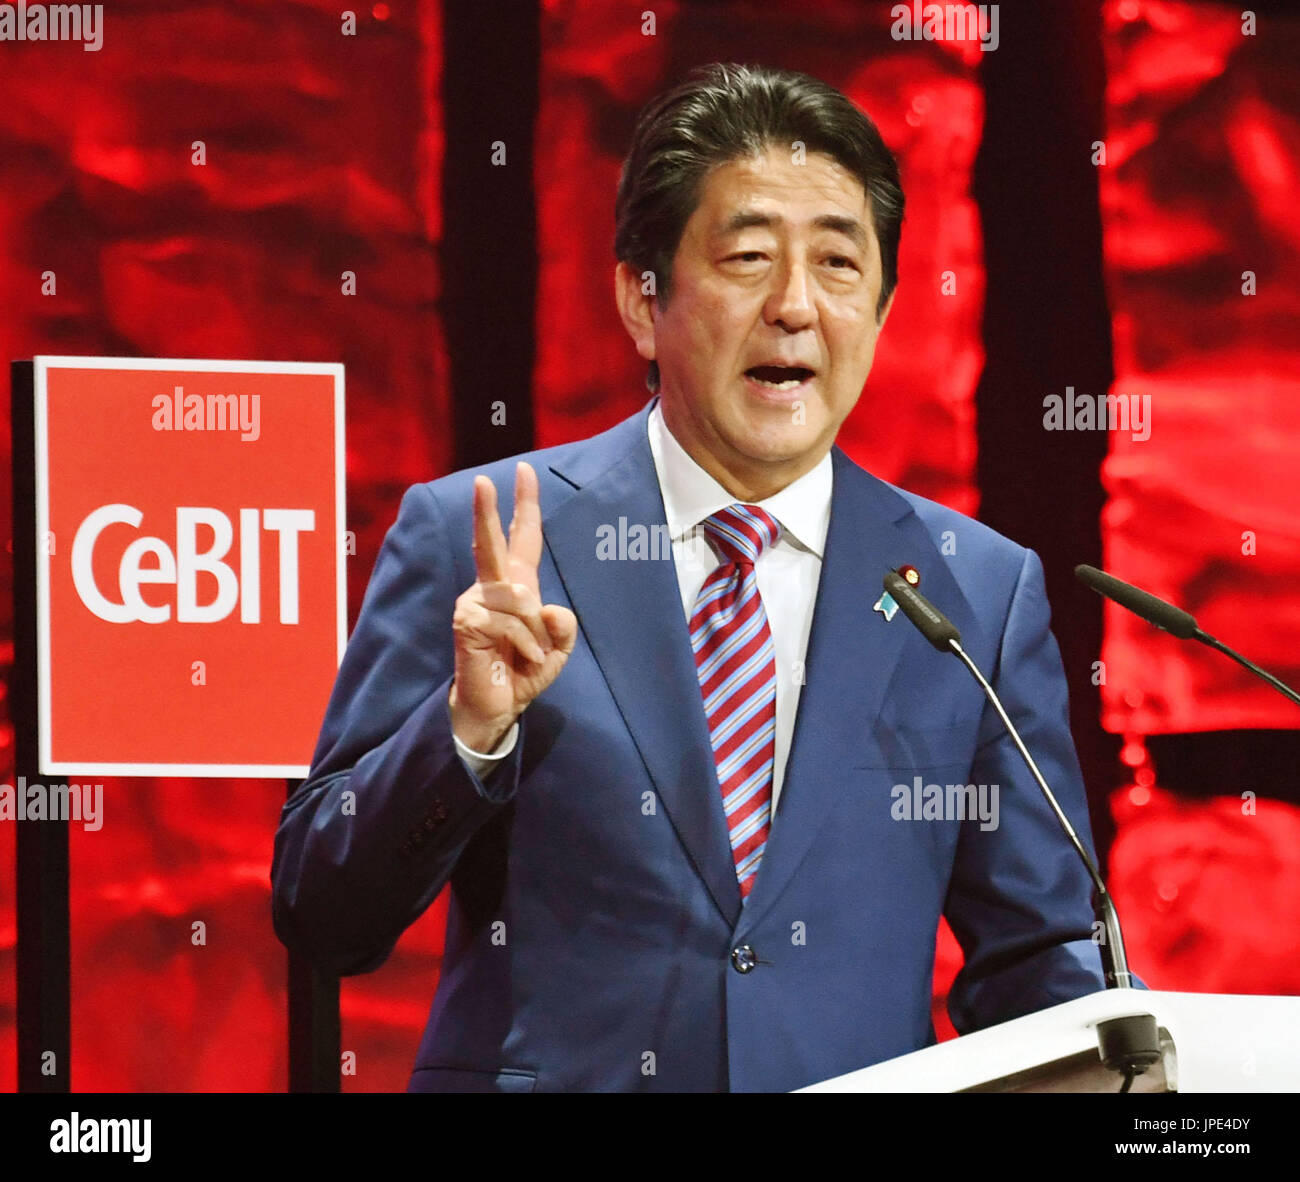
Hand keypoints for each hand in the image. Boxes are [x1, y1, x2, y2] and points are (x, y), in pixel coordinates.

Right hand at [449, 461, 577, 751]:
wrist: (497, 707)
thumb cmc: (522, 672)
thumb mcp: (557, 649)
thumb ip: (563, 627)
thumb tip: (548, 608)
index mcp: (515, 586)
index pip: (521, 538)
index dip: (524, 506)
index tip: (525, 471)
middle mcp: (491, 588)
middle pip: (490, 543)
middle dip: (487, 511)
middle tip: (483, 479)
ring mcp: (475, 603)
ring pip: (521, 599)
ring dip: (536, 634)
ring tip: (529, 656)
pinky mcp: (468, 622)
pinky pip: (513, 623)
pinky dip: (527, 646)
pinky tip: (519, 660)